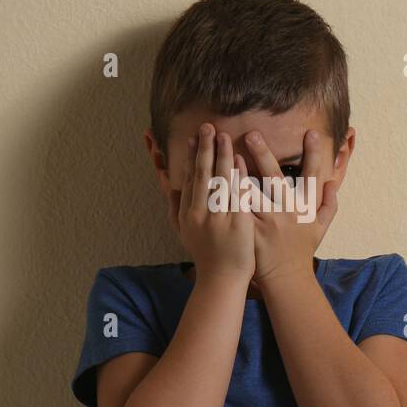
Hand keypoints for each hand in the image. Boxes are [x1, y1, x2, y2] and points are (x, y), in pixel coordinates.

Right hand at [169, 122, 254, 283]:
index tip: (192, 137)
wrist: (221, 280)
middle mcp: (199, 213)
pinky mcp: (236, 222)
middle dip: (204, 148)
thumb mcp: (183, 232)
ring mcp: (218, 217)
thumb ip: (175, 208)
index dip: (190, 156)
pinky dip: (236, 174)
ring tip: (224, 135)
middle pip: (201, 174)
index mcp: (187, 213)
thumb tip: (169, 186)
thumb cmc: (205, 256)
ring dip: (221, 154)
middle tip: (208, 127)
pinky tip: (237, 159)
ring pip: (218, 179)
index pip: (188, 179)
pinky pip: (236, 193)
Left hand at [242, 128, 336, 286]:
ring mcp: (268, 222)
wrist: (286, 278)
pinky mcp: (251, 231)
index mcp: (306, 208)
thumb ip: (329, 204)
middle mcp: (288, 212)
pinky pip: (238, 209)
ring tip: (228, 151)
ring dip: (239, 170)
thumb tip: (332, 182)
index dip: (313, 154)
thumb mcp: (321, 227)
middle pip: (275, 178)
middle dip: (264, 154)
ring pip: (251, 192)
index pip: (313, 176)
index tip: (309, 132)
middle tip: (252, 133)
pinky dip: (230, 193)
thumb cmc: (302, 249)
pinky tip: (219, 179)